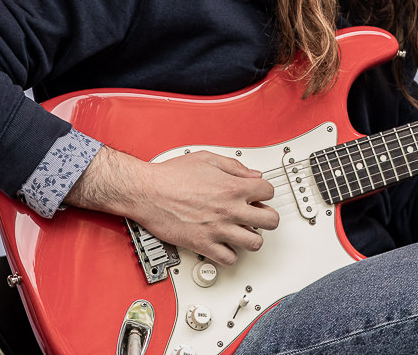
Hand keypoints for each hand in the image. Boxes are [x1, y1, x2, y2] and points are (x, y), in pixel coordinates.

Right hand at [64, 146, 278, 265]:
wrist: (147, 192)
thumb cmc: (171, 175)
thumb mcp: (207, 159)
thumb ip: (234, 167)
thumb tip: (252, 176)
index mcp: (232, 187)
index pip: (269, 192)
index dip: (265, 193)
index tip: (259, 196)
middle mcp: (229, 210)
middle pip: (270, 221)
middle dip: (267, 217)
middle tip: (258, 216)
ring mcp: (218, 229)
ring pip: (254, 243)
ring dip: (252, 238)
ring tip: (244, 232)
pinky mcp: (203, 244)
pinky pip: (228, 259)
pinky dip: (230, 255)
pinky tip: (225, 245)